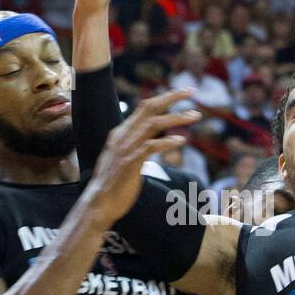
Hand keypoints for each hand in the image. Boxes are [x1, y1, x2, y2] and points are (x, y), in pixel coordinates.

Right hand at [84, 89, 199, 222]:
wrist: (99, 203)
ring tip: (195, 115)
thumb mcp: (123, 159)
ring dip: (176, 118)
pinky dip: (167, 142)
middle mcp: (123, 136)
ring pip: (153, 123)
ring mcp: (126, 148)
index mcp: (121, 132)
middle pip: (149, 108)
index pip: (144, 107)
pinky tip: (181, 141)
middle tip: (191, 91)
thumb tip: (150, 145)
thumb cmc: (114, 184)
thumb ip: (136, 148)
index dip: (164, 98)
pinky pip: (151, 146)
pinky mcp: (130, 162)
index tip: (183, 93)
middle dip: (171, 96)